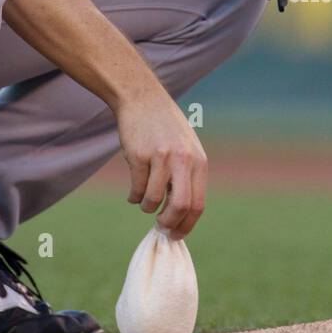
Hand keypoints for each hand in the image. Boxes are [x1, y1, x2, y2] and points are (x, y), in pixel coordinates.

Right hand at [115, 90, 207, 239]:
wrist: (141, 98)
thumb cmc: (164, 127)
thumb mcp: (187, 148)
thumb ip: (188, 177)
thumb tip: (181, 216)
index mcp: (198, 161)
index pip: (198, 204)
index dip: (187, 225)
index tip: (176, 235)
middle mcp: (182, 160)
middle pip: (180, 206)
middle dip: (169, 223)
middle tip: (160, 227)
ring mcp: (160, 157)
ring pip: (154, 200)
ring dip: (147, 207)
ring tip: (143, 202)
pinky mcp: (138, 155)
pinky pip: (136, 189)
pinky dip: (133, 197)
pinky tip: (132, 193)